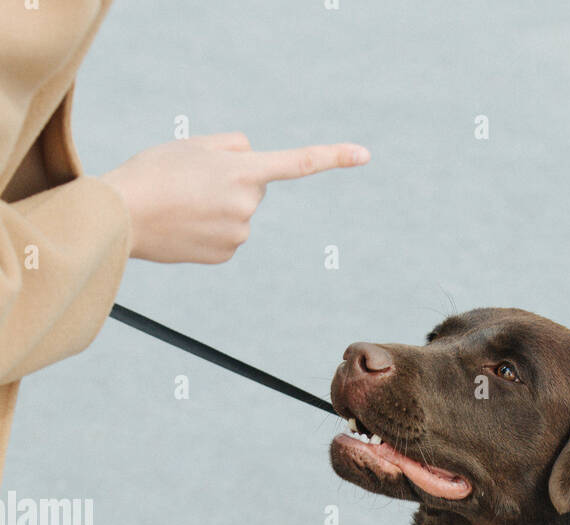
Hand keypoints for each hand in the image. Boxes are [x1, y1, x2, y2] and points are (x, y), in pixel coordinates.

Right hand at [101, 132, 369, 263]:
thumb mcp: (194, 144)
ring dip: (218, 205)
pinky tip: (186, 224)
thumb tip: (252, 157)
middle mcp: (248, 205)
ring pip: (239, 211)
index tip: (364, 155)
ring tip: (184, 203)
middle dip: (232, 181)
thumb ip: (232, 146)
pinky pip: (228, 233)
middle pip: (254, 186)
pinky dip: (211, 228)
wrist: (123, 215)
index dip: (333, 157)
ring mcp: (239, 233)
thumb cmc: (155, 172)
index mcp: (243, 170)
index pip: (297, 163)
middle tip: (193, 181)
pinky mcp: (227, 254)